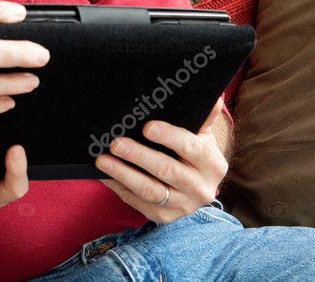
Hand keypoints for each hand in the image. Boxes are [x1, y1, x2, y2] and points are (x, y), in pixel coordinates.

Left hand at [96, 98, 228, 222]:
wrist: (198, 186)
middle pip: (166, 170)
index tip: (146, 127)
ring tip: (102, 160)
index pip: (189, 147)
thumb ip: (203, 117)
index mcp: (212, 163)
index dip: (168, 136)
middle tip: (115, 143)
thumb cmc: (194, 154)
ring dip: (123, 174)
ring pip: (150, 190)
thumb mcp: (202, 136)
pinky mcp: (165, 217)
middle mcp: (201, 188)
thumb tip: (211, 96)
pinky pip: (139, 204)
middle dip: (138, 156)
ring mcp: (183, 205)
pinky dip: (120, 189)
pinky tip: (105, 176)